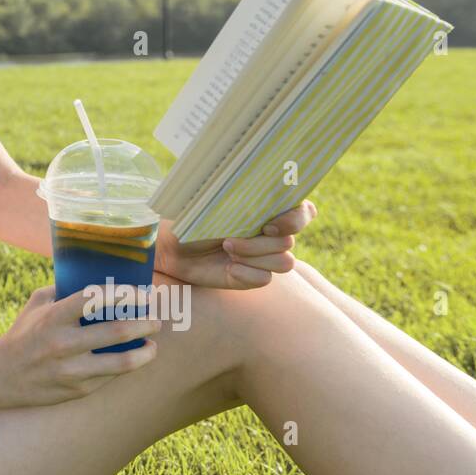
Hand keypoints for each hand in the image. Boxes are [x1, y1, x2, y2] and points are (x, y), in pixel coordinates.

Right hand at [0, 283, 163, 408]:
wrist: (0, 375)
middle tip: (156, 319)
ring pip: (121, 363)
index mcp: (54, 316)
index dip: (124, 293)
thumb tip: (94, 276)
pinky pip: (111, 377)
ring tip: (153, 345)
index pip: (94, 298)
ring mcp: (71, 369)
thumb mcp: (36, 304)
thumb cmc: (23, 333)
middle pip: (116, 331)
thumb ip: (63, 289)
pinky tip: (133, 359)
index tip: (142, 293)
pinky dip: (126, 367)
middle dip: (144, 323)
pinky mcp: (77, 389)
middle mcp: (63, 343)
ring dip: (145, 352)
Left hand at [154, 200, 316, 288]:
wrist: (171, 243)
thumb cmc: (192, 216)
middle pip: (289, 241)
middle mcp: (270, 233)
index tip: (268, 224)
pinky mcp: (252, 276)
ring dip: (254, 256)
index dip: (295, 219)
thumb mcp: (216, 203)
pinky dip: (247, 274)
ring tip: (226, 250)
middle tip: (230, 239)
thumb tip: (263, 195)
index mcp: (267, 208)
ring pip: (284, 262)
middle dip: (260, 242)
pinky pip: (265, 279)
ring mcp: (263, 256)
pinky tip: (228, 268)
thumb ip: (243, 200)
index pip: (304, 212)